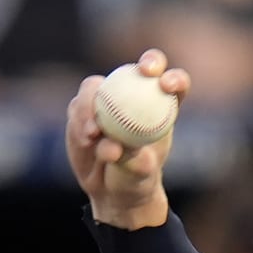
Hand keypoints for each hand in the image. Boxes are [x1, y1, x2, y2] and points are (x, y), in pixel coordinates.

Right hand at [66, 48, 189, 229]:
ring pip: (97, 88)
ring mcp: (107, 100)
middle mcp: (135, 97)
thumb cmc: (135, 180)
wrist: (111, 189)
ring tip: (94, 136)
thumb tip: (113, 148)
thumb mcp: (138, 175)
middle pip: (142, 69)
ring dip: (93, 106)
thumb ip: (130, 159)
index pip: (174, 85)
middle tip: (144, 73)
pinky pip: (77, 107)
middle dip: (149, 62)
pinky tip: (86, 139)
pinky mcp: (83, 109)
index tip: (166, 85)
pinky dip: (79, 121)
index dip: (174, 78)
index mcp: (162, 109)